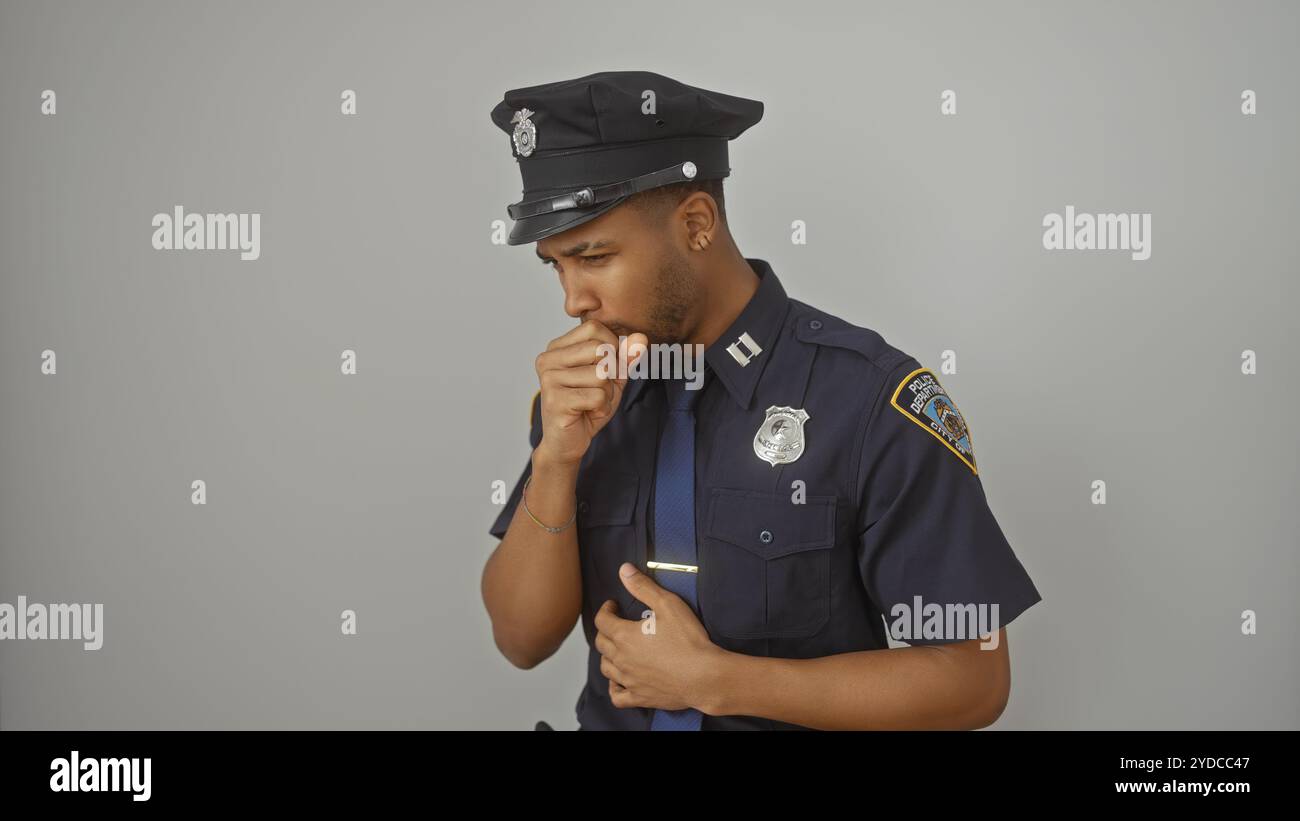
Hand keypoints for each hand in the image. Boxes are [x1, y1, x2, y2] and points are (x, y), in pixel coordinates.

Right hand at [532, 320, 646, 465]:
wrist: (568, 442)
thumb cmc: (588, 406)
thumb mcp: (612, 377)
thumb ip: (626, 356)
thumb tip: (641, 338)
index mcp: (557, 347)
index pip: (594, 328)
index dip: (612, 348)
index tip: (604, 369)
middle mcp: (548, 359)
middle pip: (600, 349)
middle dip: (610, 373)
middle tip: (596, 390)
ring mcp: (549, 379)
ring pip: (601, 374)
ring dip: (606, 394)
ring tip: (590, 403)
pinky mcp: (555, 400)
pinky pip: (597, 396)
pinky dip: (602, 407)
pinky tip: (587, 413)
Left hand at [594, 562, 726, 712]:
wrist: (704, 676)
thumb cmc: (689, 640)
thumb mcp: (667, 604)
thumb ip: (643, 586)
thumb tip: (624, 570)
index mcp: (625, 636)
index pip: (602, 621)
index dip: (605, 610)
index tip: (613, 605)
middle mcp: (622, 659)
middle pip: (601, 644)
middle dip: (606, 630)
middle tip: (615, 624)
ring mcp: (630, 680)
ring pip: (606, 668)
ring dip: (608, 656)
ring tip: (618, 649)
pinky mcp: (640, 697)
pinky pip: (617, 696)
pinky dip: (614, 687)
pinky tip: (620, 681)